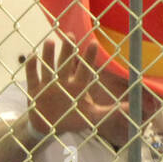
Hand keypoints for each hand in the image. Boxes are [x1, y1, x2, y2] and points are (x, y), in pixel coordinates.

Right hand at [25, 34, 159, 146]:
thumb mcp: (93, 116)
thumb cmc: (73, 119)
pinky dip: (31, 67)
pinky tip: (32, 55)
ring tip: (49, 41)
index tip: (93, 43)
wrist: (49, 126)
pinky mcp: (35, 90)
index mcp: (78, 86)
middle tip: (70, 35)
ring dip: (49, 56)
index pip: (85, 69)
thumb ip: (111, 111)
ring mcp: (49, 85)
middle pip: (66, 63)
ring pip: (49, 67)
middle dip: (67, 50)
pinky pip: (32, 76)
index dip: (88, 57)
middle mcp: (64, 82)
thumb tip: (131, 108)